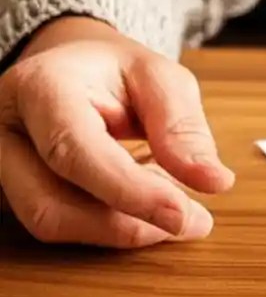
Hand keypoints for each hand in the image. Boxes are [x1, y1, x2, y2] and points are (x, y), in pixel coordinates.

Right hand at [0, 17, 233, 246]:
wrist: (72, 68)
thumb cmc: (117, 71)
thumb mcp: (161, 79)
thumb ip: (183, 128)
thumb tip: (214, 182)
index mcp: (39, 86)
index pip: (74, 151)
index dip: (128, 192)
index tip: (183, 215)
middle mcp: (2, 129)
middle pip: (49, 204)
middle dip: (126, 224)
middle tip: (193, 221)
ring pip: (49, 222)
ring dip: (120, 228)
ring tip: (173, 206)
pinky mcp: (7, 191)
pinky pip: (55, 222)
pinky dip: (106, 224)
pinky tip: (142, 205)